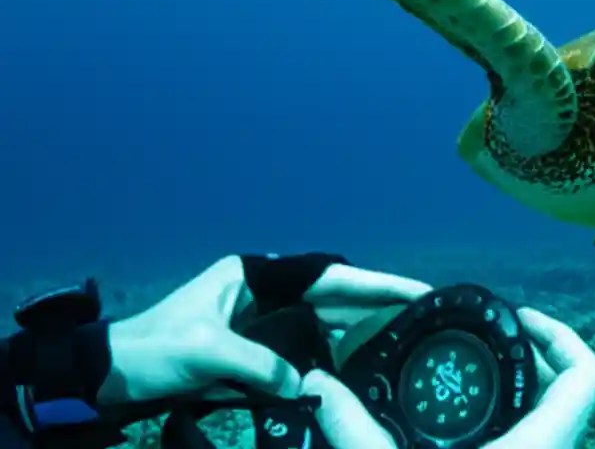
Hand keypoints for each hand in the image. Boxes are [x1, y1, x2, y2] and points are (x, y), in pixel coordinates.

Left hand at [97, 254, 430, 405]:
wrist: (106, 377)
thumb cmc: (151, 353)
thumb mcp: (205, 353)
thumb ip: (259, 364)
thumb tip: (305, 384)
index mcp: (251, 275)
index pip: (328, 276)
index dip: (375, 285)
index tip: (416, 291)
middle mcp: (260, 290)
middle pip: (334, 294)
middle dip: (378, 302)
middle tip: (425, 312)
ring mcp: (256, 320)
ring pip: (323, 321)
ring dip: (359, 329)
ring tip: (403, 337)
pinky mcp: (251, 348)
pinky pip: (304, 348)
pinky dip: (331, 356)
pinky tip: (355, 368)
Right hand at [308, 306, 594, 448]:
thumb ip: (352, 428)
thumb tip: (316, 383)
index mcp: (542, 446)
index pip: (591, 376)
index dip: (563, 336)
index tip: (516, 321)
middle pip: (571, 392)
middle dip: (531, 360)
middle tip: (481, 344)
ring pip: (553, 422)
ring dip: (521, 394)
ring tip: (469, 378)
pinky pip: (533, 444)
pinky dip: (510, 424)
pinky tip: (465, 427)